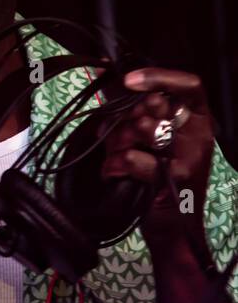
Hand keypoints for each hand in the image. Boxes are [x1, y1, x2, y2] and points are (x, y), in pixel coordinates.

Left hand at [104, 68, 215, 246]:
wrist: (172, 226)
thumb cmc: (156, 176)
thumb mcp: (148, 138)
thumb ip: (133, 110)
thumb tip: (104, 76)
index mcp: (198, 121)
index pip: (190, 85)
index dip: (159, 77)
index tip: (129, 81)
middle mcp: (199, 135)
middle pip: (154, 103)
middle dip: (125, 118)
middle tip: (120, 139)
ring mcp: (189, 157)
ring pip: (141, 127)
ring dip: (117, 142)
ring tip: (119, 158)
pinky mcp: (173, 179)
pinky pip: (132, 157)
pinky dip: (114, 165)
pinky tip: (116, 174)